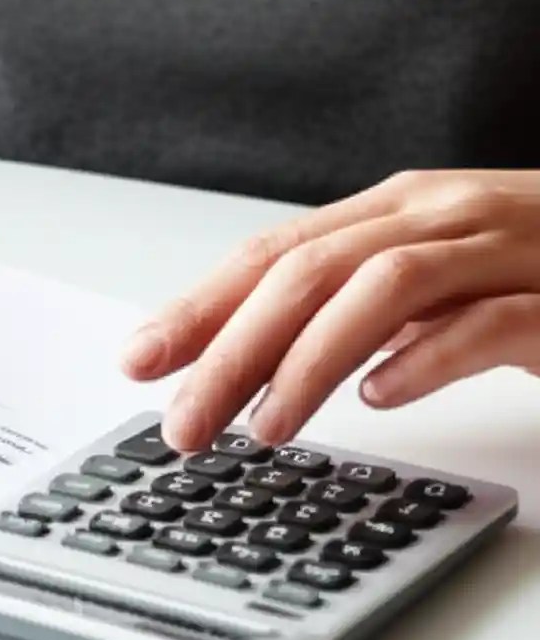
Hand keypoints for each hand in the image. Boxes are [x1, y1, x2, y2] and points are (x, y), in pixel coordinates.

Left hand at [120, 169, 539, 449]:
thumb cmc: (530, 268)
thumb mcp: (421, 278)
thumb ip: (343, 306)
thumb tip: (246, 357)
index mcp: (390, 211)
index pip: (269, 254)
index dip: (198, 307)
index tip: (140, 362)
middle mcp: (434, 216)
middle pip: (305, 273)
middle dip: (229, 349)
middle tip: (183, 421)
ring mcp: (500, 249)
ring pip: (380, 289)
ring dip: (308, 361)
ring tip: (264, 427)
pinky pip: (484, 320)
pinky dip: (425, 357)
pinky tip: (381, 398)